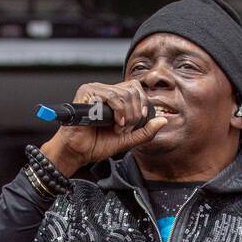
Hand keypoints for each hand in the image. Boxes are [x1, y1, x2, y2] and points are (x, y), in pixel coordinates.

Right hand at [40, 79, 169, 173]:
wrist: (78, 152)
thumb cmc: (96, 145)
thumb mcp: (127, 140)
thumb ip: (145, 131)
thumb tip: (164, 120)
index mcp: (113, 98)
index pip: (136, 88)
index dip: (142, 105)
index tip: (136, 122)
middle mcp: (104, 90)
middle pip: (133, 90)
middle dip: (134, 114)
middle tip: (124, 129)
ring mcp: (95, 89)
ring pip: (125, 94)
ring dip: (126, 116)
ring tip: (117, 128)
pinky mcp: (87, 92)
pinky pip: (112, 96)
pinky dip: (118, 112)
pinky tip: (113, 124)